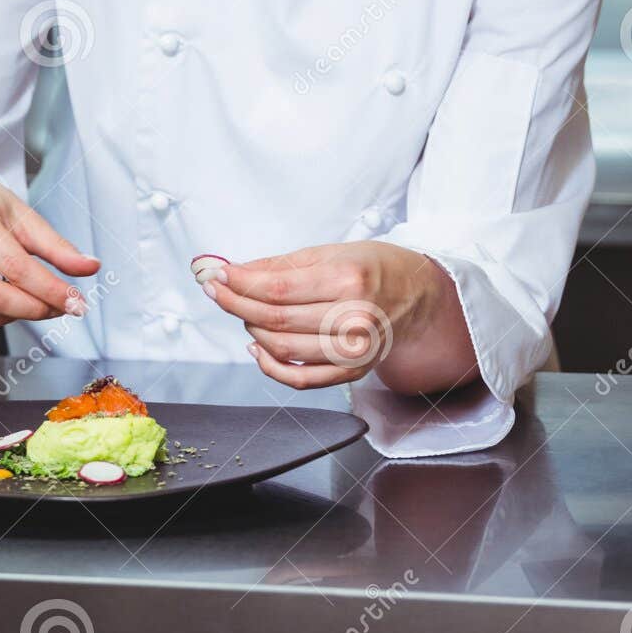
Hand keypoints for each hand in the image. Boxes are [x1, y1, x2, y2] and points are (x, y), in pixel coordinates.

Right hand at [0, 173, 99, 330]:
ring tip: (33, 302)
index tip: (77, 301)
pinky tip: (7, 302)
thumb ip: (57, 246)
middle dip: (35, 309)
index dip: (52, 291)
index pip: (17, 267)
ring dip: (13, 318)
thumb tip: (90, 267)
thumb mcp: (23, 214)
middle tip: (60, 307)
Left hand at [200, 241, 476, 392]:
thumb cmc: (372, 268)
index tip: (216, 275)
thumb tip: (233, 271)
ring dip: (251, 329)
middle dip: (236, 304)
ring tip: (243, 310)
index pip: (277, 290)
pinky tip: (256, 345)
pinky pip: (300, 379)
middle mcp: (354, 320)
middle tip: (216, 289)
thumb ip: (279, 266)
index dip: (239, 284)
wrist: (415, 296)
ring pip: (282, 349)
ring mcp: (354, 352)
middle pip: (276, 320)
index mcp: (348, 282)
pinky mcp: (351, 372)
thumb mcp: (328, 253)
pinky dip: (269, 365)